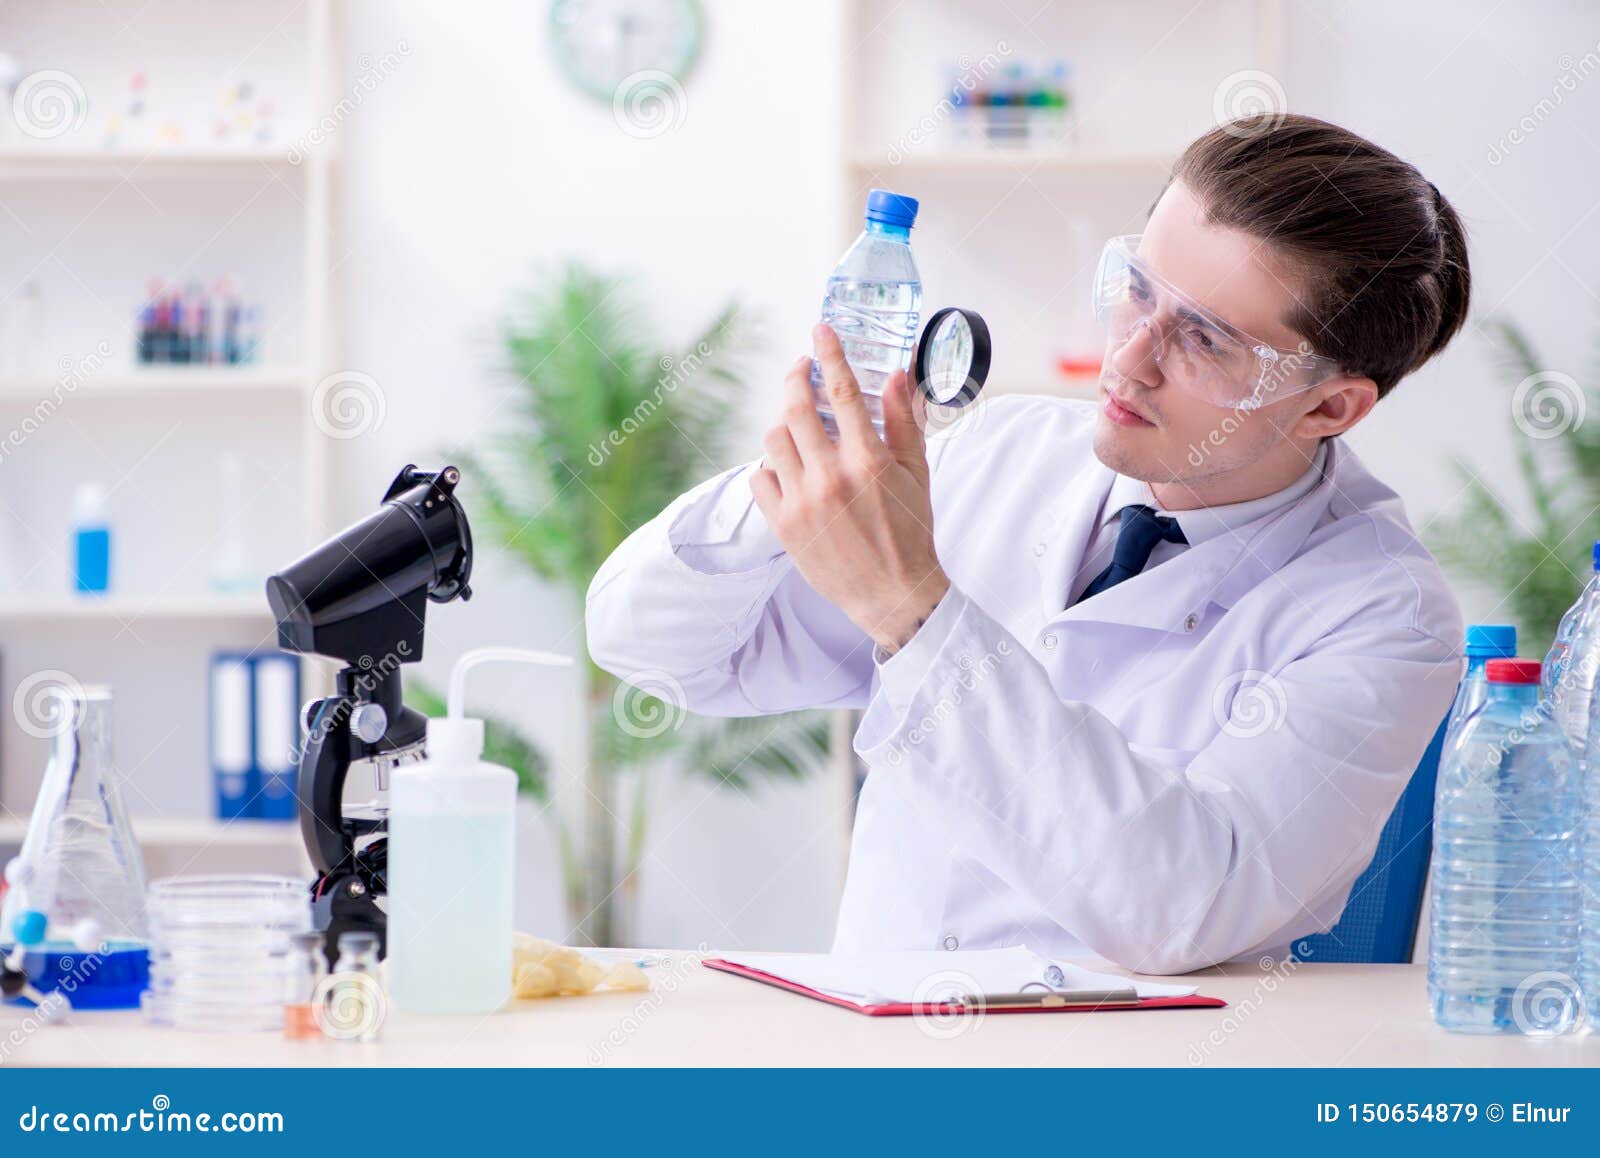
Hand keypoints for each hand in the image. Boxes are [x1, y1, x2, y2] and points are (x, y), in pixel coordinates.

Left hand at [750, 325, 949, 653]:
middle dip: (796, 377)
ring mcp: (801, 502)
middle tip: (802, 370)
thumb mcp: (916, 473)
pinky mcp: (782, 525)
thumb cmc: (910, 532)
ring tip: (798, 424)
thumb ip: (903, 422)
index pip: (843, 393)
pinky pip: (760, 477)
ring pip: (774, 439)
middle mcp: (830, 478)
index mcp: (867, 461)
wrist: (892, 593)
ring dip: (784, 422)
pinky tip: (787, 466)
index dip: (830, 355)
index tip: (821, 332)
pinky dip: (770, 465)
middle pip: (798, 407)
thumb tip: (895, 376)